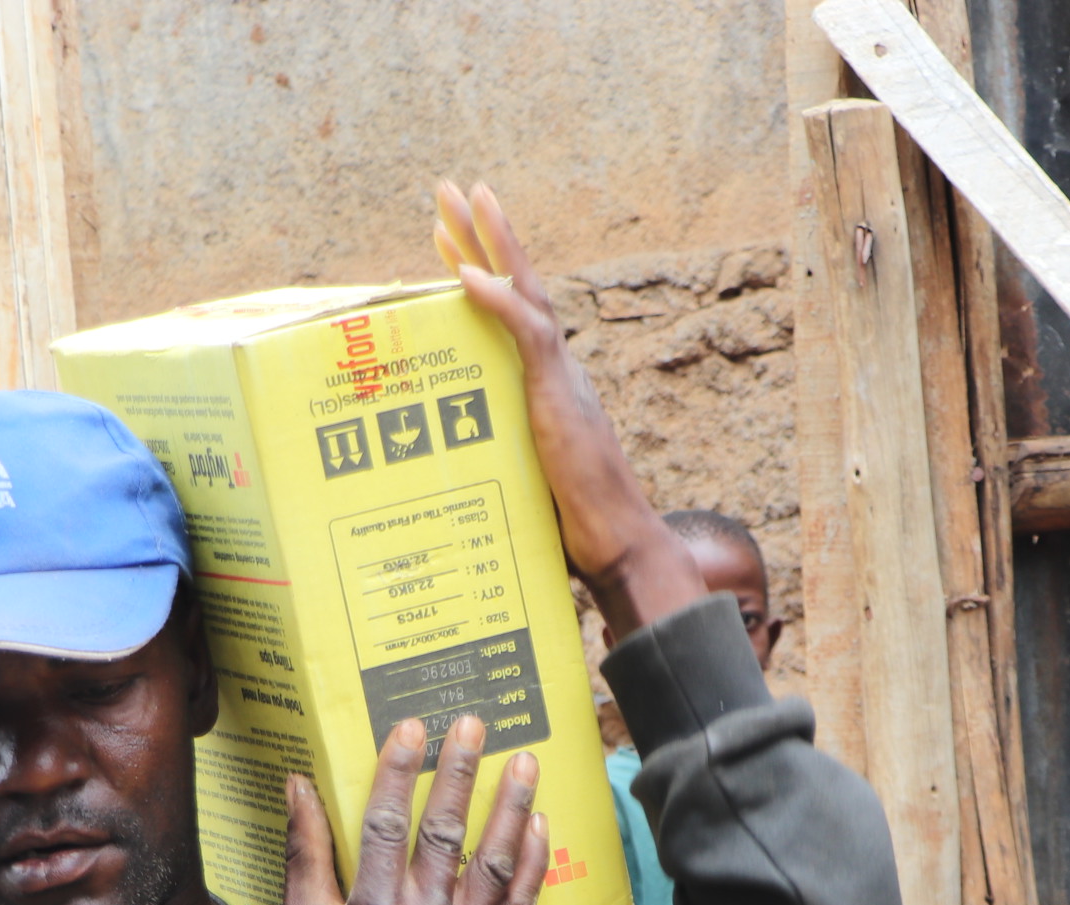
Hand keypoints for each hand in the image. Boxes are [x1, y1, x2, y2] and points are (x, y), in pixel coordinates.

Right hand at [278, 715, 549, 904]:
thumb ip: (304, 850)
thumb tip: (299, 784)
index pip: (388, 823)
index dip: (400, 770)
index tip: (412, 728)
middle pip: (446, 833)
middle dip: (460, 773)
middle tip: (474, 725)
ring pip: (494, 865)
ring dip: (510, 809)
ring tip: (523, 763)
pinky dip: (531, 865)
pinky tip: (538, 826)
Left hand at [434, 181, 704, 640]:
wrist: (620, 549)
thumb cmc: (578, 537)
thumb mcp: (522, 491)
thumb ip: (497, 470)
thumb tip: (454, 488)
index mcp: (551, 390)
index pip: (512, 319)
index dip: (482, 279)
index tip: (451, 249)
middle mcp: (560, 373)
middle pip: (516, 287)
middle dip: (481, 237)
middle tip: (450, 190)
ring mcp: (562, 380)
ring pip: (525, 293)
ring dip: (492, 242)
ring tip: (464, 197)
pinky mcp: (560, 397)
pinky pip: (526, 334)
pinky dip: (496, 301)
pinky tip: (465, 274)